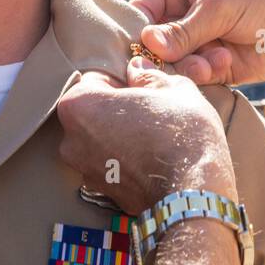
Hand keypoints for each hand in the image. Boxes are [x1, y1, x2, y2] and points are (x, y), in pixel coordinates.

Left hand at [56, 58, 236, 214]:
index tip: (143, 89)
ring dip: (121, 138)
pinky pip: (112, 168)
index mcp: (79, 105)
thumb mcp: (174, 90)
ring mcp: (85, 172)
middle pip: (93, 114)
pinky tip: (153, 161)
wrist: (193, 195)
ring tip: (155, 139)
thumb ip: (149, 76)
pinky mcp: (103, 195)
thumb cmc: (182, 134)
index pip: (95, 80)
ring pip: (101, 143)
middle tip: (151, 112)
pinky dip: (127, 163)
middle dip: (117, 111)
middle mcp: (71, 141)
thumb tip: (138, 69)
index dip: (122, 81)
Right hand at [131, 0, 264, 86]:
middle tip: (177, 62)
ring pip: (173, 63)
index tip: (140, 49)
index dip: (139, 31)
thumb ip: (182, 31)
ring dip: (188, 66)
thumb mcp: (219, 7)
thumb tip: (147, 45)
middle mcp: (184, 13)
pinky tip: (224, 63)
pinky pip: (195, 77)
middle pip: (154, 43)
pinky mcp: (215, 65)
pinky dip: (205, 74)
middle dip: (165, 55)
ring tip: (210, 62)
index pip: (142, 10)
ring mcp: (199, 40)